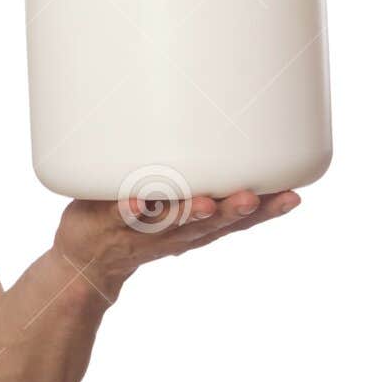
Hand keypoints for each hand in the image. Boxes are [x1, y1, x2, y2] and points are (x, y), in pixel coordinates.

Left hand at [52, 187, 300, 292]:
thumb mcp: (174, 203)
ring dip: (185, 213)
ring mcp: (141, 229)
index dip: (265, 212)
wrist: (88, 258)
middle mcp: (174, 232)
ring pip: (167, 222)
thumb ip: (196, 175)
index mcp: (196, 227)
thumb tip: (225, 123)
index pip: (237, 222)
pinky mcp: (107, 222)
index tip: (294, 197)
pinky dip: (127, 209)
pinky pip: (118, 216)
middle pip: (208, 225)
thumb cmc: (137, 219)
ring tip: (204, 203)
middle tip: (250, 198)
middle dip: (231, 212)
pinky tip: (132, 201)